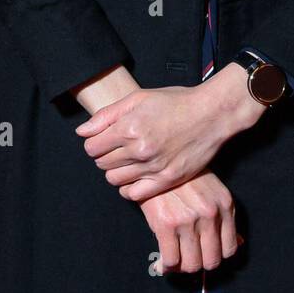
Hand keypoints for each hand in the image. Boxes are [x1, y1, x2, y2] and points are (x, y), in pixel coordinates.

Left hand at [74, 64, 264, 201]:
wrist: (211, 114)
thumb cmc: (176, 102)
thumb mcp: (139, 98)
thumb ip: (107, 115)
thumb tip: (83, 132)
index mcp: (129, 128)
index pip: (92, 147)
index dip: (94, 143)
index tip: (103, 139)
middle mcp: (139, 150)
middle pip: (102, 164)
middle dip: (104, 156)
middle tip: (117, 148)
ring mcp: (153, 167)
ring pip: (115, 180)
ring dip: (115, 171)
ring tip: (127, 160)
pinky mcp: (167, 180)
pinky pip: (134, 194)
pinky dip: (129, 188)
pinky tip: (135, 176)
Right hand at [139, 170, 243, 274]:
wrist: (156, 160)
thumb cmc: (183, 176)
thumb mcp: (212, 190)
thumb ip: (225, 217)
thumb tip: (239, 243)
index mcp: (225, 204)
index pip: (230, 248)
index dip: (216, 256)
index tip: (205, 255)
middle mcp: (210, 214)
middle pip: (211, 261)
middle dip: (198, 264)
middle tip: (187, 259)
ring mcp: (188, 220)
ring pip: (191, 264)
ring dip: (182, 267)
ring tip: (175, 260)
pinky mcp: (166, 224)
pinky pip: (171, 260)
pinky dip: (167, 265)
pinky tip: (162, 261)